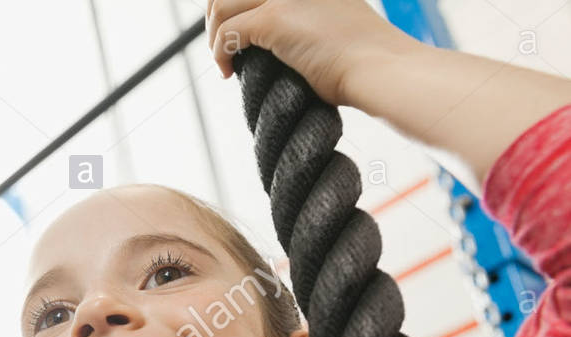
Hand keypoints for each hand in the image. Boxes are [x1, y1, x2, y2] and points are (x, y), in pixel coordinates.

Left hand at [205, 0, 418, 105]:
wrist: (379, 67)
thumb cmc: (360, 57)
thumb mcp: (330, 20)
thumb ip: (300, 16)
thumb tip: (265, 33)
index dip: (234, 4)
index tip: (232, 31)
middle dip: (216, 17)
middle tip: (223, 46)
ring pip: (222, 5)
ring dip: (214, 36)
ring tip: (224, 61)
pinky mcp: (273, 20)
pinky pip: (227, 34)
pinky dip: (219, 55)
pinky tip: (227, 72)